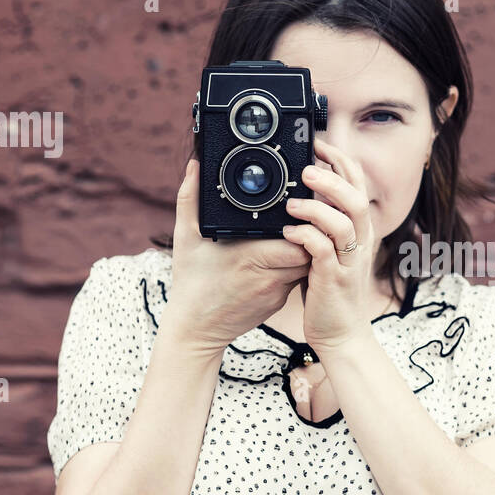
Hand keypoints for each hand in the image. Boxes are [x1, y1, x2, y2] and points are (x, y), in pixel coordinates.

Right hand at [163, 158, 311, 355]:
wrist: (195, 329)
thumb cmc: (190, 281)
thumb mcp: (185, 237)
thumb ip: (190, 197)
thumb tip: (196, 165)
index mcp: (251, 256)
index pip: (298, 239)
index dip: (303, 226)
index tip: (295, 213)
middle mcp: (269, 276)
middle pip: (309, 249)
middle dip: (308, 235)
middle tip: (299, 219)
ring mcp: (276, 292)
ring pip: (307, 265)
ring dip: (304, 250)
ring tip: (292, 235)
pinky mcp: (278, 303)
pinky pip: (296, 279)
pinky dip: (294, 266)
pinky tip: (282, 256)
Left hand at [279, 139, 377, 350]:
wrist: (341, 334)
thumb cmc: (330, 292)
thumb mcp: (331, 251)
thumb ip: (322, 225)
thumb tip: (301, 196)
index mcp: (359, 231)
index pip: (358, 186)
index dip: (342, 162)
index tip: (320, 145)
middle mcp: (360, 243)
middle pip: (357, 198)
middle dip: (334, 178)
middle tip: (307, 166)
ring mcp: (349, 261)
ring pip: (344, 223)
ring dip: (318, 207)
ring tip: (292, 202)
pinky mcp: (335, 280)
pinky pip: (324, 252)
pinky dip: (306, 238)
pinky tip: (289, 233)